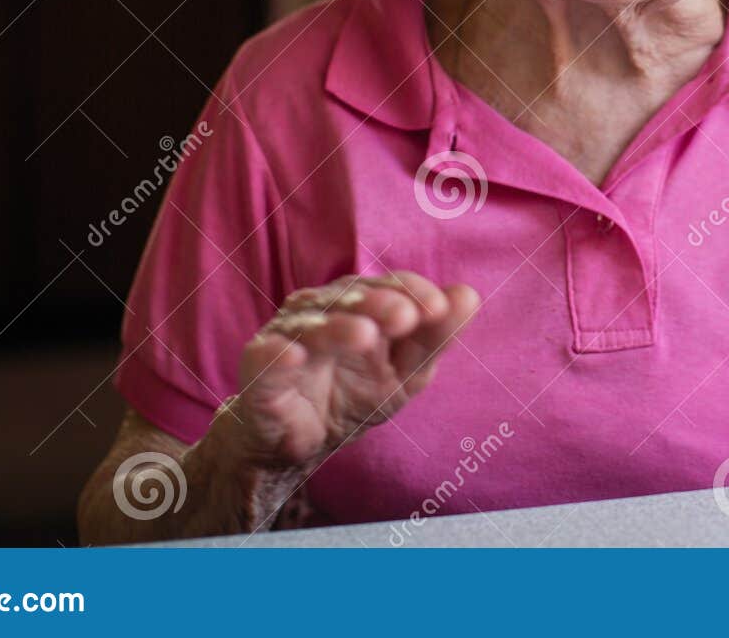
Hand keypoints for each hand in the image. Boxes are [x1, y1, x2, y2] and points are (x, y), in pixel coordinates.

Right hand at [225, 271, 479, 471]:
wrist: (299, 442)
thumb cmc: (354, 394)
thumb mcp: (405, 374)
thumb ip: (434, 337)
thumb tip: (470, 295)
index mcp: (359, 303)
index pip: (388, 285)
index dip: (413, 291)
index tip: (440, 307)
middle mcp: (322, 309)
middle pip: (350, 296)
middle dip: (379, 303)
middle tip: (405, 317)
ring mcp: (288, 335)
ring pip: (312, 323)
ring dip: (338, 327)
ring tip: (364, 335)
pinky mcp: (258, 368)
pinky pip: (266, 356)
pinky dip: (278, 354)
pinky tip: (295, 356)